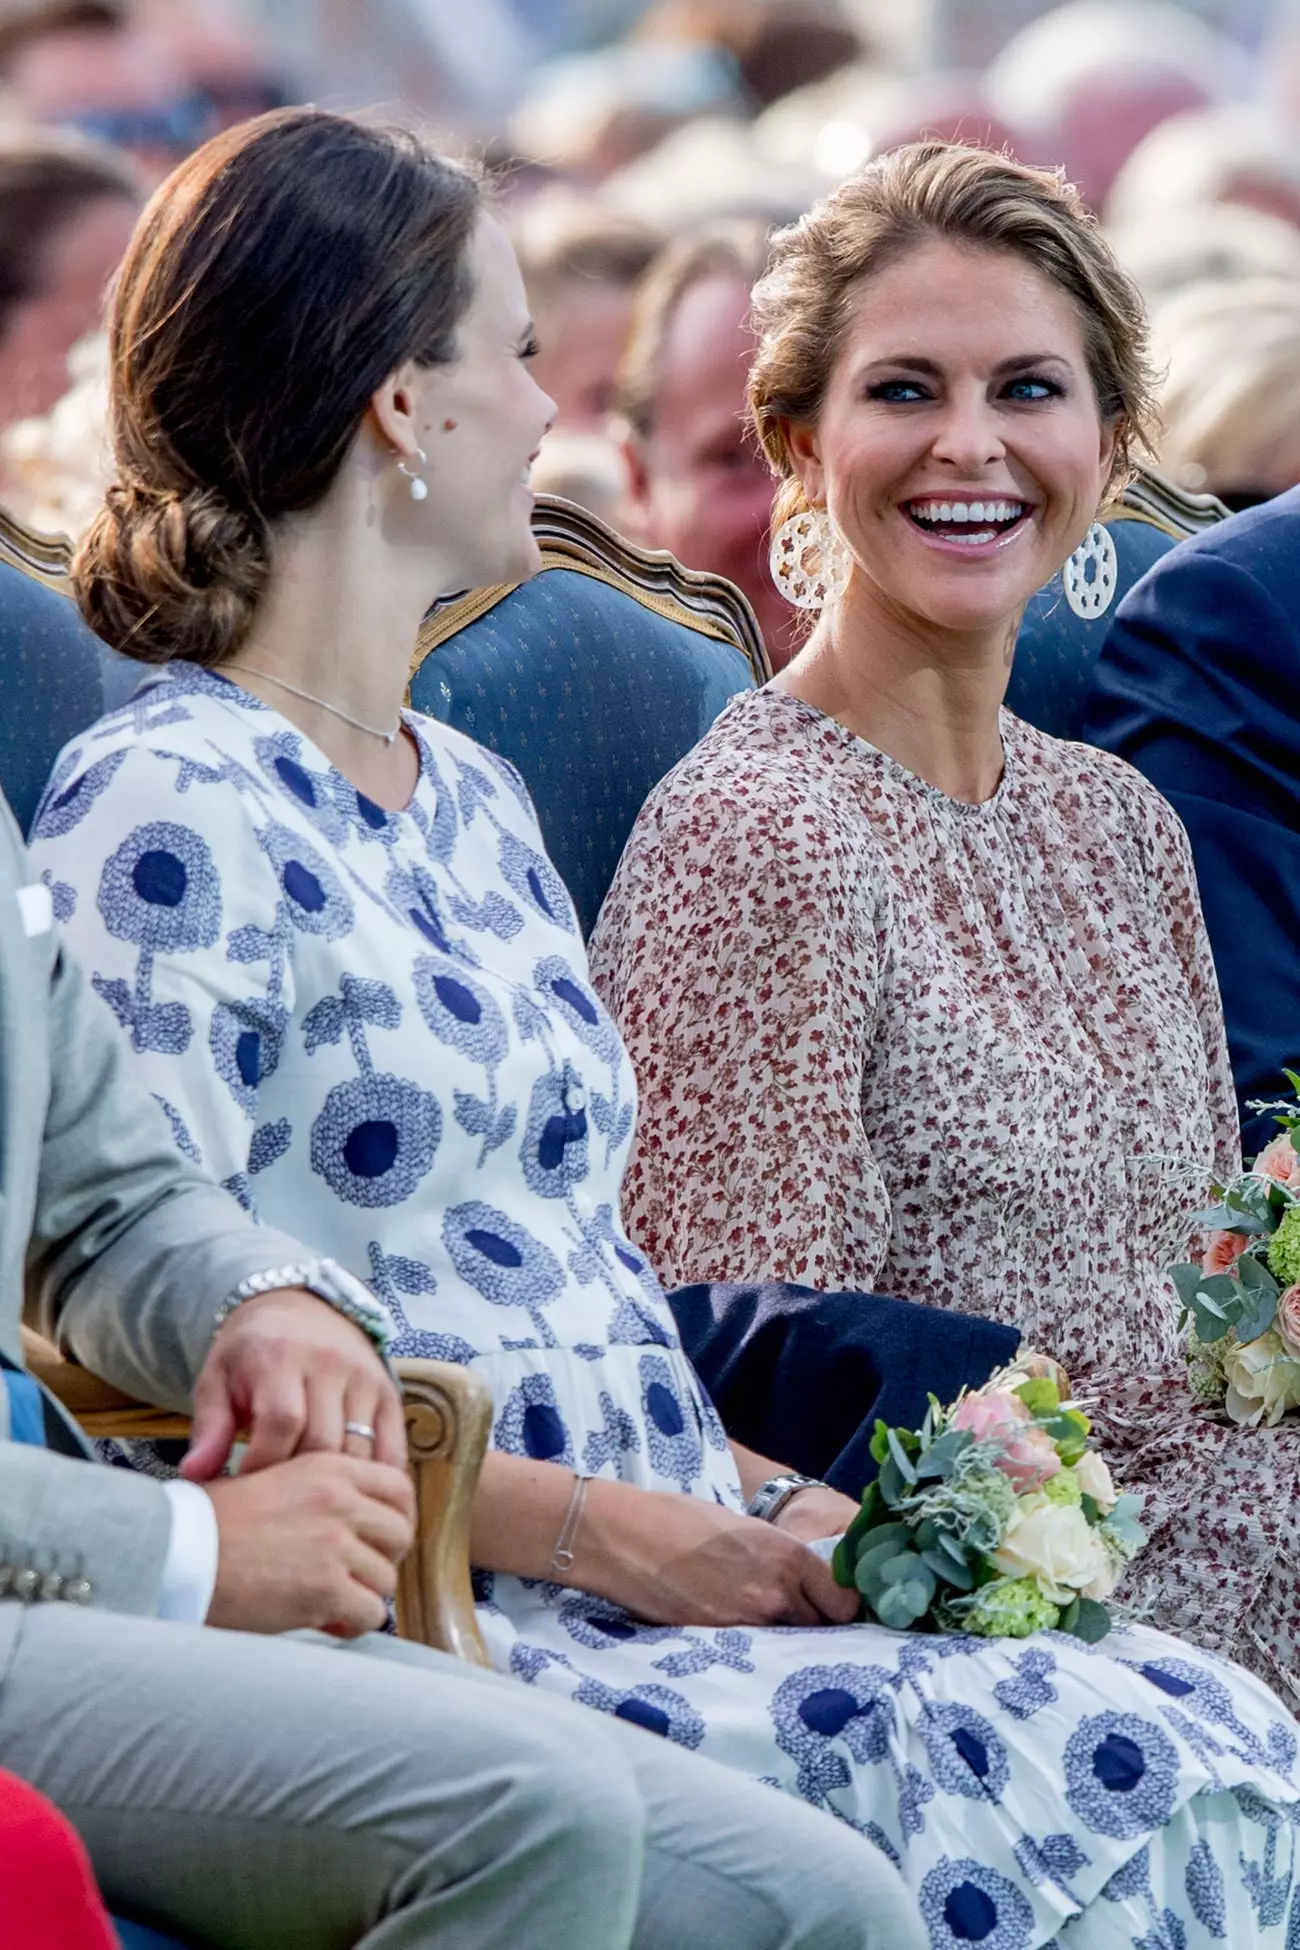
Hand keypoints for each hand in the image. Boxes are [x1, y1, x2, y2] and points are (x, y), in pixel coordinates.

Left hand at [181, 1287, 404, 1481]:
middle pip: (323, 1440)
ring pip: (358, 1448)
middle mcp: (329, 1363)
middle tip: (279, 1501)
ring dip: (336, 1483)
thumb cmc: (250, 1353)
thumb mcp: (218, 1379)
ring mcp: (364, 1377)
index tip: (247, 1487)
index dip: (263, 1464)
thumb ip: (210, 1427)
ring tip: (311, 1503)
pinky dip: (375, 1476)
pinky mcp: (388, 1390)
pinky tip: (354, 1493)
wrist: (299, 1306)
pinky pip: (390, 1445)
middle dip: (298, 1480)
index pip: (282, 1421)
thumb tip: (195, 1476)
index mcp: (281, 1357)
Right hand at [204, 1452, 415, 1635]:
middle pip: (400, 1534)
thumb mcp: (277, 1478)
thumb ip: (324, 1492)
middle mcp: (340, 1501)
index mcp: (330, 1468)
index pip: (399, 1488)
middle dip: (384, 1559)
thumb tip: (360, 1520)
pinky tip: (328, 1622)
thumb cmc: (216, 1520)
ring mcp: (335, 1545)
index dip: (397, 1518)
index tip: (380, 1539)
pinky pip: (370, 1613)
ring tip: (333, 1602)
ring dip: (364, 1595)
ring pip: (387, 1578)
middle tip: (358, 1575)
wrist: (181, 1553)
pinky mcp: (325, 1588)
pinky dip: (354, 1624)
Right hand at [578, 1482, 860, 1628]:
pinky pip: (753, 1652)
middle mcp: (777, 1594)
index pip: (842, 1599)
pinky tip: (735, 1633)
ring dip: (782, 1638)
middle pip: (819, 1626)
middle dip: (812, 1623)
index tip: (831, 1605)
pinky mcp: (719, 1643)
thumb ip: (776, 1556)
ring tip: (761, 1624)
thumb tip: (796, 1580)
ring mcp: (748, 1623)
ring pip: (787, 1643)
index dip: (839, 1604)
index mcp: (788, 1556)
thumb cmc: (678, 1519)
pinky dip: (752, 1648)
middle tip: (796, 1617)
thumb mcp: (742, 1528)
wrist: (625, 1537)